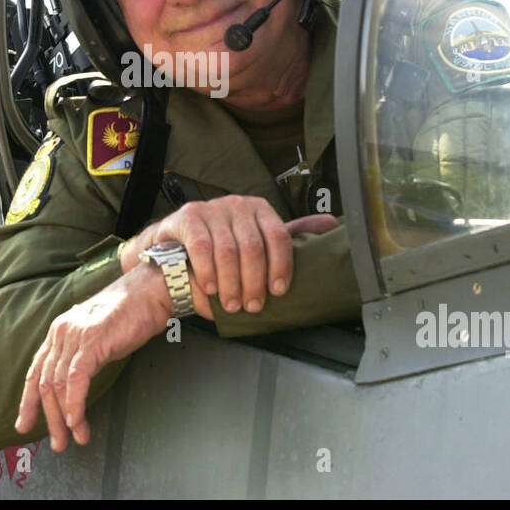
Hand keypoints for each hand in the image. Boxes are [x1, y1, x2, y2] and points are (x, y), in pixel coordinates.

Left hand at [15, 261, 171, 451]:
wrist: (150, 291)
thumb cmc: (130, 313)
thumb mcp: (97, 334)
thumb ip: (82, 354)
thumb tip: (76, 385)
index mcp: (59, 330)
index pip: (36, 370)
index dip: (29, 401)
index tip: (25, 424)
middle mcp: (61, 332)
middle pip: (44, 382)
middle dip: (48, 418)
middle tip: (56, 443)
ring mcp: (75, 335)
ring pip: (58, 385)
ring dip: (65, 418)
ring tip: (73, 438)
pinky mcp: (92, 341)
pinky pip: (76, 380)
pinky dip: (74, 404)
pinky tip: (77, 421)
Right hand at [120, 196, 338, 315]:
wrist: (176, 247)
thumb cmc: (222, 248)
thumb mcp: (257, 241)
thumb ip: (288, 237)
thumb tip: (333, 225)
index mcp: (260, 209)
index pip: (279, 236)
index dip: (281, 266)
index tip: (278, 291)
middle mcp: (238, 204)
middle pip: (254, 247)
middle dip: (254, 282)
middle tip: (252, 306)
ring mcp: (212, 208)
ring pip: (228, 250)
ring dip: (231, 284)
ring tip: (231, 304)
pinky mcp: (188, 217)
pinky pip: (202, 247)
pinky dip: (209, 272)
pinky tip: (211, 288)